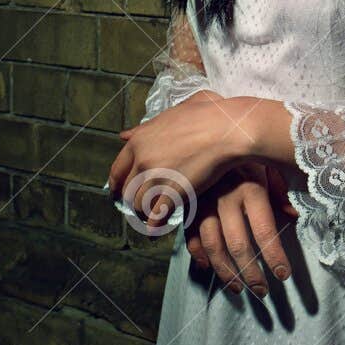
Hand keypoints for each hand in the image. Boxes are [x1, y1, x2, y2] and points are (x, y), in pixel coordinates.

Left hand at [105, 91, 257, 231]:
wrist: (227, 130)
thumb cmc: (207, 115)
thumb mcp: (172, 113)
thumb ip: (145, 126)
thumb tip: (125, 134)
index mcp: (139, 141)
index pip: (117, 169)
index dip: (116, 184)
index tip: (117, 192)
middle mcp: (143, 160)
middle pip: (127, 190)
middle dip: (131, 201)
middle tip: (137, 207)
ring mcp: (157, 178)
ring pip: (140, 204)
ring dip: (144, 213)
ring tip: (150, 217)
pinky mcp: (174, 193)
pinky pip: (157, 215)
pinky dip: (154, 225)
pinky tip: (155, 231)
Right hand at [185, 159, 297, 296]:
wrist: (209, 129)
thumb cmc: (246, 151)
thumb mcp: (268, 164)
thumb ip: (281, 190)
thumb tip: (294, 215)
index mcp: (251, 188)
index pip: (265, 231)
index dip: (275, 257)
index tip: (284, 276)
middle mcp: (227, 198)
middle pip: (238, 244)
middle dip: (251, 273)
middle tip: (262, 292)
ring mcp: (204, 202)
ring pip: (213, 245)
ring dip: (225, 272)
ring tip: (238, 289)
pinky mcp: (188, 203)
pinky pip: (190, 234)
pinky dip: (198, 253)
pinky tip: (208, 267)